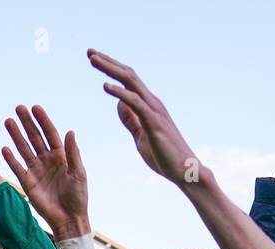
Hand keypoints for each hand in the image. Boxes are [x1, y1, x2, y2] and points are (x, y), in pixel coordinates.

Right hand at [3, 105, 89, 236]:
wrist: (68, 219)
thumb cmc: (78, 197)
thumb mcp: (78, 173)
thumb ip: (73, 153)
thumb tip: (70, 131)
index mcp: (61, 157)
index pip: (50, 134)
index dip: (43, 120)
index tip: (35, 107)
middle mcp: (47, 160)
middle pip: (35, 137)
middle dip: (27, 123)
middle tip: (18, 108)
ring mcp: (36, 170)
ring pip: (24, 148)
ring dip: (16, 135)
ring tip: (7, 121)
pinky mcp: (27, 182)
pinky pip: (17, 167)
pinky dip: (11, 158)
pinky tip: (4, 148)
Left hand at [88, 49, 202, 186]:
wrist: (185, 171)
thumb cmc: (164, 156)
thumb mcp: (140, 136)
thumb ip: (130, 120)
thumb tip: (119, 104)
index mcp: (148, 105)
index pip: (128, 80)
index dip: (111, 68)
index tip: (94, 58)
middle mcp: (152, 102)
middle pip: (128, 75)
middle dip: (108, 62)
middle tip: (89, 51)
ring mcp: (154, 111)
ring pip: (130, 83)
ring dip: (111, 69)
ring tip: (93, 60)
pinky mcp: (154, 122)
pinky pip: (135, 103)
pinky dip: (120, 92)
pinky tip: (105, 86)